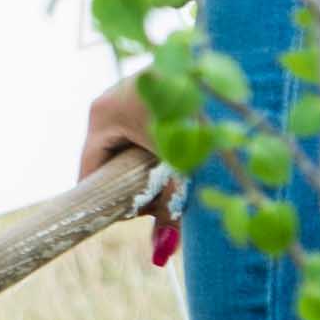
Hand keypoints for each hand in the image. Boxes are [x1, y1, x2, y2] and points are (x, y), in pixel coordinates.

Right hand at [81, 74, 185, 260]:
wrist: (230, 65)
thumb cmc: (199, 114)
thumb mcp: (182, 168)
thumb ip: (169, 210)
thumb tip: (161, 254)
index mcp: (103, 117)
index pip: (89, 172)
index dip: (109, 200)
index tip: (135, 216)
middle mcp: (109, 102)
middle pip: (110, 160)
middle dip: (136, 185)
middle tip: (166, 199)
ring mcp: (129, 93)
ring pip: (130, 145)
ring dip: (151, 166)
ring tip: (180, 173)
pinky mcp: (151, 91)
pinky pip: (145, 129)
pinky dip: (160, 148)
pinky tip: (184, 153)